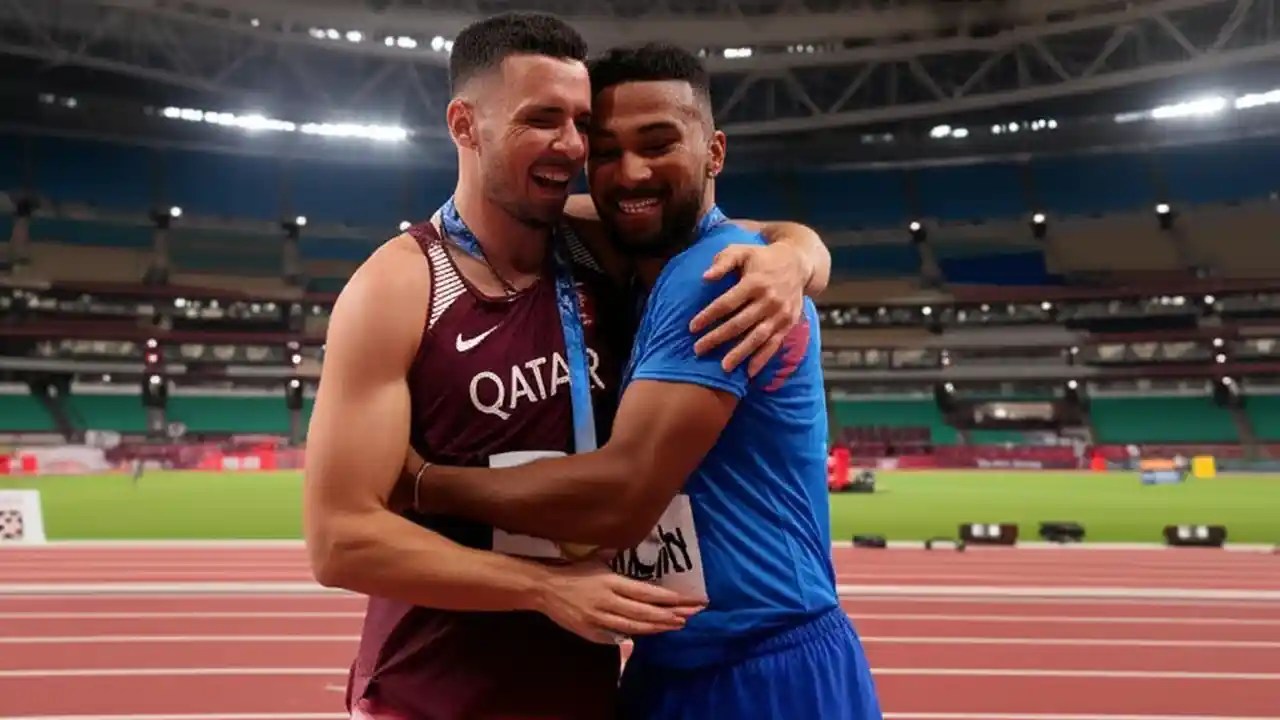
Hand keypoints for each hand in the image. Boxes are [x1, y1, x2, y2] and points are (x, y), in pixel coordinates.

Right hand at [536, 559, 704, 644]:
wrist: (544, 589)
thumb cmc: (573, 571)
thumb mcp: (596, 559)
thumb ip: (616, 557)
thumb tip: (637, 547)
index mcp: (611, 582)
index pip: (646, 592)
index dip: (669, 598)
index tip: (688, 600)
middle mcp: (608, 602)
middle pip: (645, 612)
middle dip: (671, 615)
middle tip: (690, 616)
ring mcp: (599, 619)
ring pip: (634, 627)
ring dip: (657, 627)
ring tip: (677, 625)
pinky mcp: (591, 632)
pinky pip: (617, 635)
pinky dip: (635, 635)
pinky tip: (650, 633)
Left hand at [690, 243, 809, 376]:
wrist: (798, 263)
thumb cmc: (762, 257)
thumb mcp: (742, 251)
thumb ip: (723, 261)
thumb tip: (705, 277)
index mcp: (755, 282)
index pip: (727, 303)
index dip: (709, 315)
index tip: (692, 327)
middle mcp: (768, 300)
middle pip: (739, 323)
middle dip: (717, 338)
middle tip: (698, 349)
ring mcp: (780, 314)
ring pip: (757, 337)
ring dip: (740, 353)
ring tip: (723, 367)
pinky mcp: (788, 323)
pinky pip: (774, 344)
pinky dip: (762, 359)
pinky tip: (750, 372)